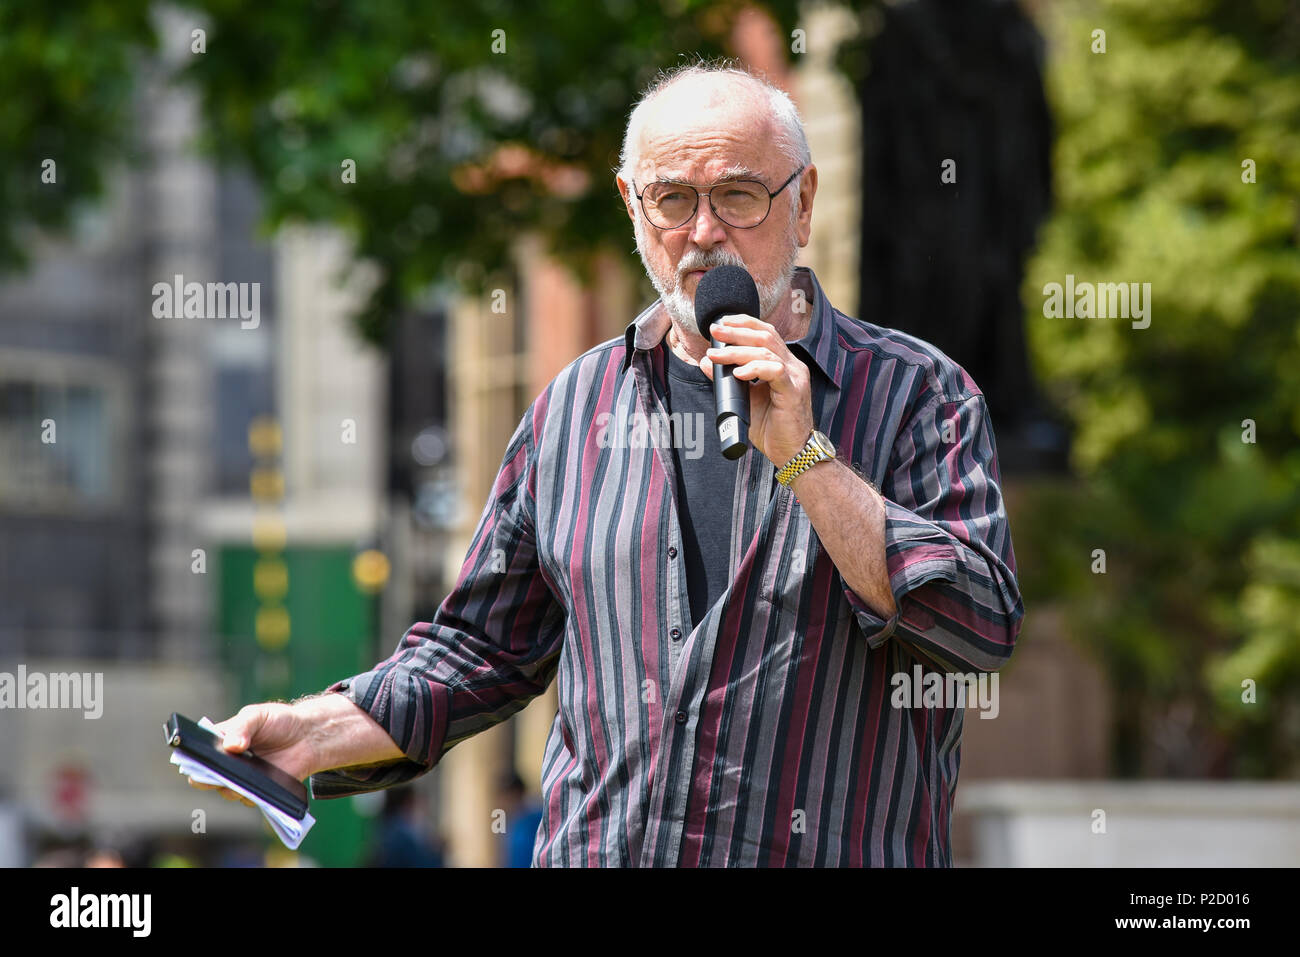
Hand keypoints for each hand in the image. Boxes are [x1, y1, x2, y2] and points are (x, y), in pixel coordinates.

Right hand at [187, 702, 316, 807]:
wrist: (307, 736)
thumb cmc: (278, 721)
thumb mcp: (258, 715)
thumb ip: (243, 726)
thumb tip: (231, 746)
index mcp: (220, 742)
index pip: (197, 752)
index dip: (191, 757)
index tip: (195, 758)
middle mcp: (226, 763)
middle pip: (205, 777)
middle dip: (206, 777)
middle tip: (216, 772)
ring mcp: (241, 779)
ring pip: (226, 791)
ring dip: (231, 788)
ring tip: (242, 779)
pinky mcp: (258, 791)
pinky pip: (249, 799)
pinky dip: (252, 795)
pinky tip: (260, 788)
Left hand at [698, 313, 814, 467]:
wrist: (791, 453)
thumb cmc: (771, 428)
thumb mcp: (744, 398)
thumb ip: (728, 379)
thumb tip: (706, 361)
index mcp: (784, 364)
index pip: (766, 333)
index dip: (745, 323)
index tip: (722, 322)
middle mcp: (793, 366)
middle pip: (765, 336)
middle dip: (737, 332)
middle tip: (714, 331)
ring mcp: (796, 377)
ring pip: (766, 351)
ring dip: (737, 351)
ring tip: (716, 355)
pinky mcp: (794, 392)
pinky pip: (775, 371)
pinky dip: (755, 368)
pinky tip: (738, 372)